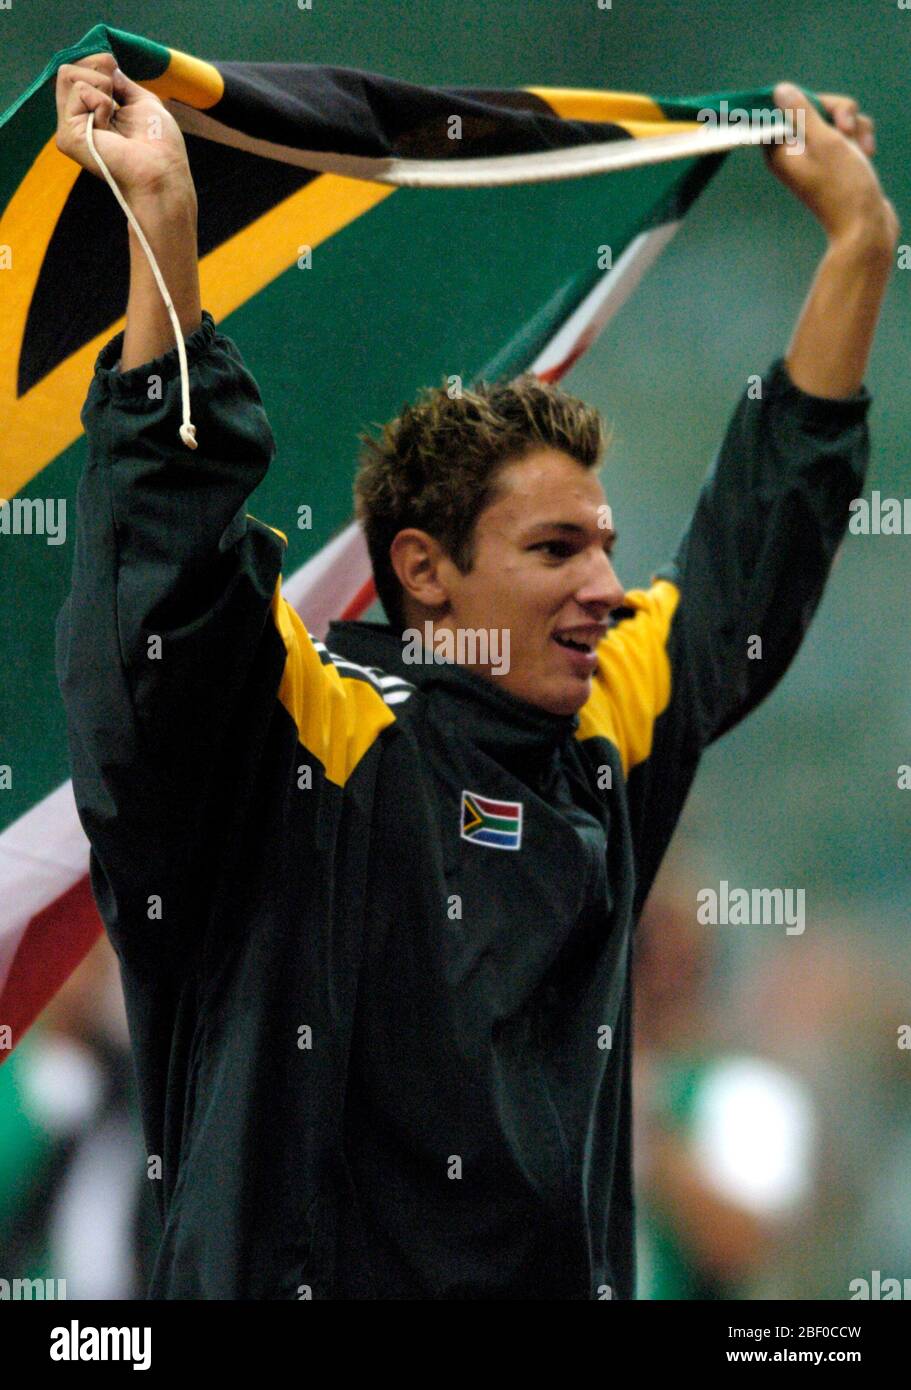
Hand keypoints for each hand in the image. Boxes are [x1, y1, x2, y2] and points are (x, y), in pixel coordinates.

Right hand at [54, 51, 195, 204]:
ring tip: (115, 115)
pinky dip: (102, 102)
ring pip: (67, 74)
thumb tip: (104, 61)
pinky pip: (79, 91)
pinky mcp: (67, 136)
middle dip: (99, 71)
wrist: (162, 172)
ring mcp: (69, 129)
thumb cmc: (159, 145)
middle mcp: (76, 121)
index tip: (119, 85)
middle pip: (68, 68)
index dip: (100, 64)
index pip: (79, 69)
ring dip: (102, 86)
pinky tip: (109, 127)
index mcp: (91, 114)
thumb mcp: (141, 101)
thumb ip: (120, 82)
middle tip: (117, 100)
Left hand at [762, 82, 898, 247]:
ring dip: (854, 126)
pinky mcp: (836, 161)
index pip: (785, 107)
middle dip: (838, 112)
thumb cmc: (843, 185)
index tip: (826, 119)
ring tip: (862, 147)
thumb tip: (779, 91)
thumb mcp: (824, 141)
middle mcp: (793, 153)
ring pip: (835, 118)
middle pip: (813, 108)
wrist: (867, 225)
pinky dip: (860, 137)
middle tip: (846, 129)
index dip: (811, 103)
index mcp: (779, 151)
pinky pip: (846, 134)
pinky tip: (868, 152)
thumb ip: (801, 113)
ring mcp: (816, 157)